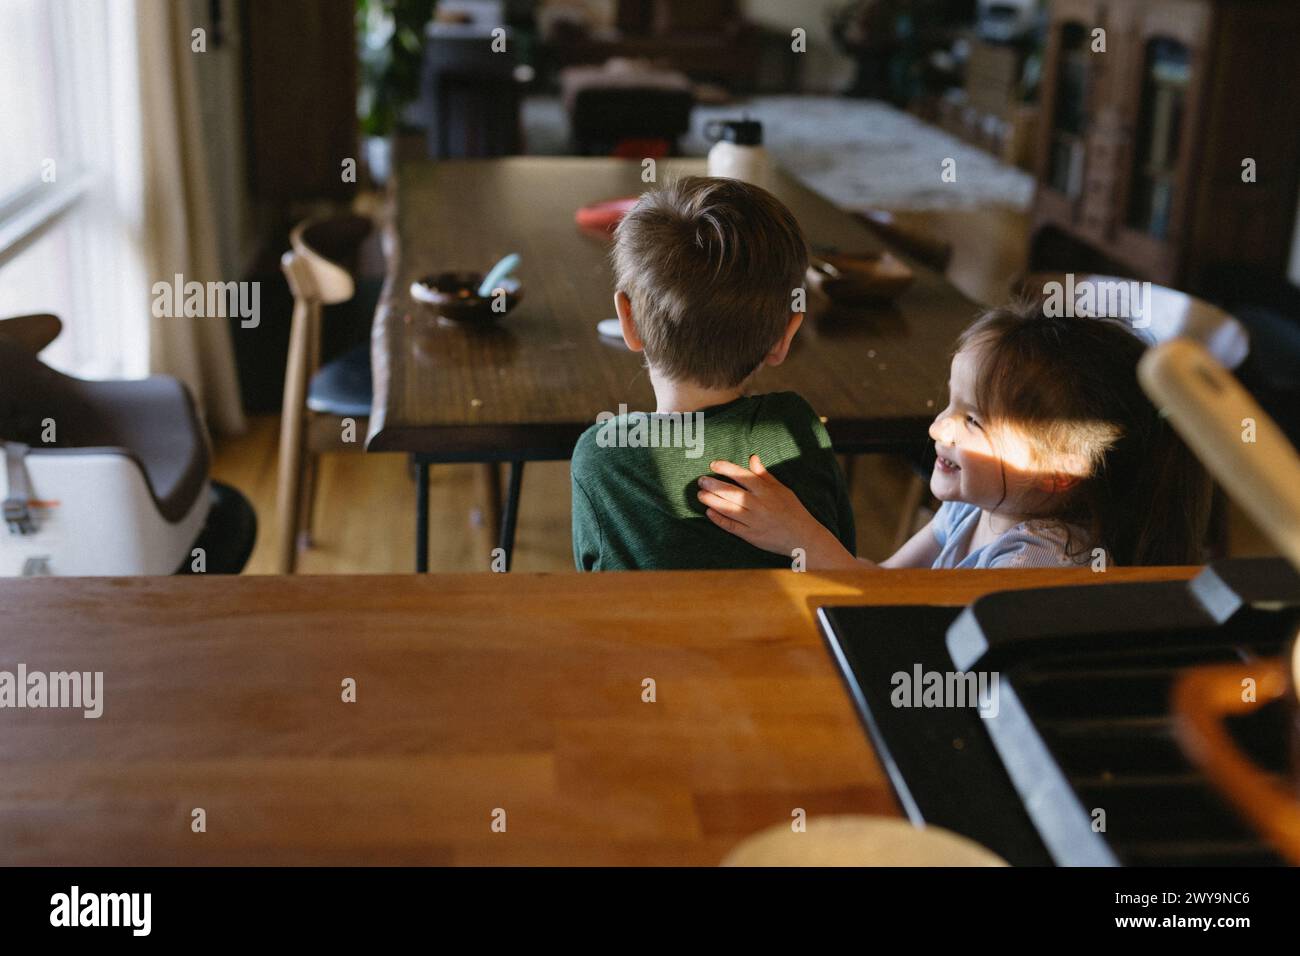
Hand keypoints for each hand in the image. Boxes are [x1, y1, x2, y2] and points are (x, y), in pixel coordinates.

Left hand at [697, 455, 840, 561]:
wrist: (802, 538)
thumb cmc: (793, 510)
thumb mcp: (782, 490)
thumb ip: (764, 475)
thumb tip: (752, 458)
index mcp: (767, 491)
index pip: (743, 476)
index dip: (727, 469)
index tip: (713, 464)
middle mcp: (759, 505)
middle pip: (732, 493)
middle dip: (714, 485)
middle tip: (701, 480)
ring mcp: (754, 522)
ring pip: (729, 509)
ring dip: (712, 501)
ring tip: (700, 494)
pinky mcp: (751, 536)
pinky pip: (731, 527)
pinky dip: (719, 519)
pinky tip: (709, 512)